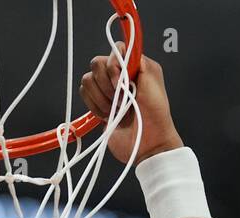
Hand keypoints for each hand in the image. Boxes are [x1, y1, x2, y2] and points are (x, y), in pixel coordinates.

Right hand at [80, 43, 183, 165]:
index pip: (117, 49)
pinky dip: (94, 105)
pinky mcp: (98, 103)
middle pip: (97, 63)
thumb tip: (122, 52)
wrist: (147, 145)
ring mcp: (108, 89)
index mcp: (136, 66)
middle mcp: (121, 75)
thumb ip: (138, 63)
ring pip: (88, 79)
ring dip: (101, 97)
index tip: (122, 83)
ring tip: (116, 110)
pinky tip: (108, 115)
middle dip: (107, 84)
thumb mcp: (153, 84)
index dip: (114, 64)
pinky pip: (84, 93)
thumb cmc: (155, 118)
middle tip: (121, 100)